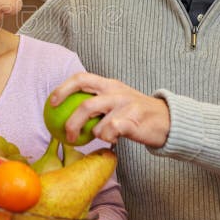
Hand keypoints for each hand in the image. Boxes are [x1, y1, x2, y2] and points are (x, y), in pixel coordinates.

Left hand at [49, 72, 170, 147]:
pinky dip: (106, 138)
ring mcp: (125, 105)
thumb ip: (97, 101)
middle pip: (85, 102)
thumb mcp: (116, 100)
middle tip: (67, 134)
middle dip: (71, 121)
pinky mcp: (134, 120)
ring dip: (91, 133)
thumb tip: (66, 111)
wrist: (167, 120)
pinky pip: (111, 130)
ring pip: (97, 119)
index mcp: (108, 84)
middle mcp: (115, 91)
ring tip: (94, 138)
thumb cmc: (135, 113)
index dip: (63, 89)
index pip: (81, 78)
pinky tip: (111, 140)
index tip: (52, 102)